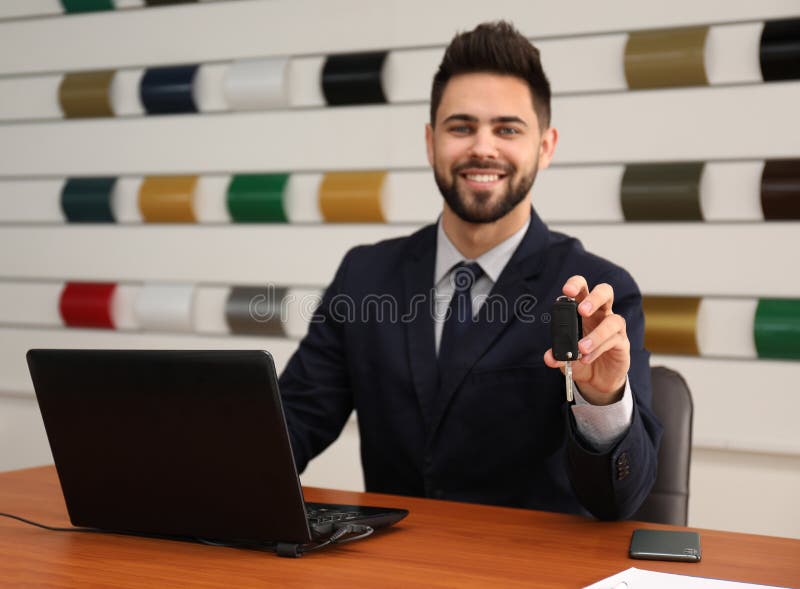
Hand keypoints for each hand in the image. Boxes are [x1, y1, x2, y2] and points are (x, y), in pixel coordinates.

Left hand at [543, 275, 628, 404]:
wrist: (597, 377)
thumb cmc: (581, 357)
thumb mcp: (565, 356)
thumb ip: (557, 355)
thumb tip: (549, 357)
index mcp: (584, 309)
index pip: (582, 288)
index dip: (576, 284)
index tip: (567, 291)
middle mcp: (600, 313)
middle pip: (605, 292)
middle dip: (594, 298)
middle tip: (582, 311)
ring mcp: (614, 327)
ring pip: (613, 320)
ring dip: (597, 334)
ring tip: (582, 347)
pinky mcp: (622, 343)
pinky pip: (614, 341)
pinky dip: (598, 349)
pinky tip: (587, 358)